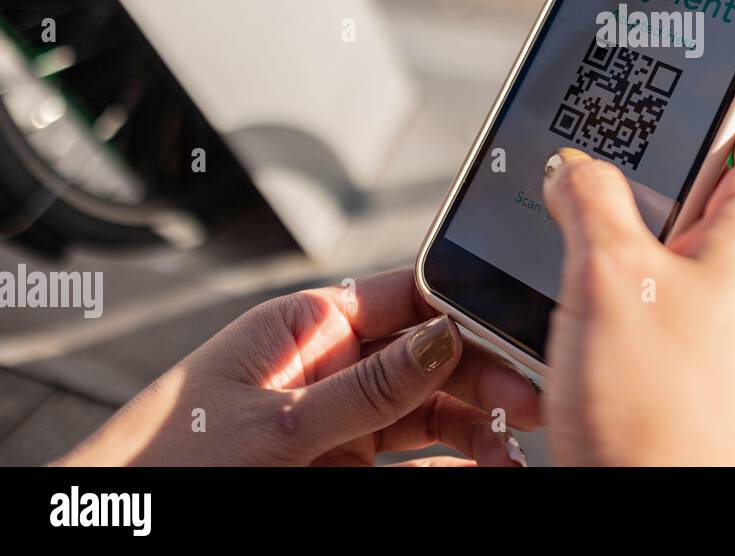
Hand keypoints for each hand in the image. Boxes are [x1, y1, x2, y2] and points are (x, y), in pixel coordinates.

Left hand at [58, 269, 540, 465]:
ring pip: (432, 406)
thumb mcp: (274, 422)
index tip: (513, 332)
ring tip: (515, 448)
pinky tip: (485, 467)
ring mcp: (342, 414)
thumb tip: (442, 339)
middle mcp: (333, 361)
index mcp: (308, 322)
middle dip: (485, 373)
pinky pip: (414, 455)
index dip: (466, 309)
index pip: (408, 296)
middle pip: (432, 354)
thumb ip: (365, 386)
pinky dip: (454, 461)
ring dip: (478, 423)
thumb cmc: (168, 458)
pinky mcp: (346, 463)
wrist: (124, 517)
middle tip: (532, 400)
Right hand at [542, 85, 734, 465]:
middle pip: (716, 168)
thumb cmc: (673, 427)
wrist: (674, 519)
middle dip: (655, 151)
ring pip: (679, 227)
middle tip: (601, 137)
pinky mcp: (699, 348)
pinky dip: (620, 267)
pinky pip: (662, 281)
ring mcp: (729, 307)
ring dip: (627, 214)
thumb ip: (589, 202)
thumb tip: (574, 166)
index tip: (686, 58)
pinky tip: (576, 277)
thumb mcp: (609, 282)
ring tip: (574, 208)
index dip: (732, 77)